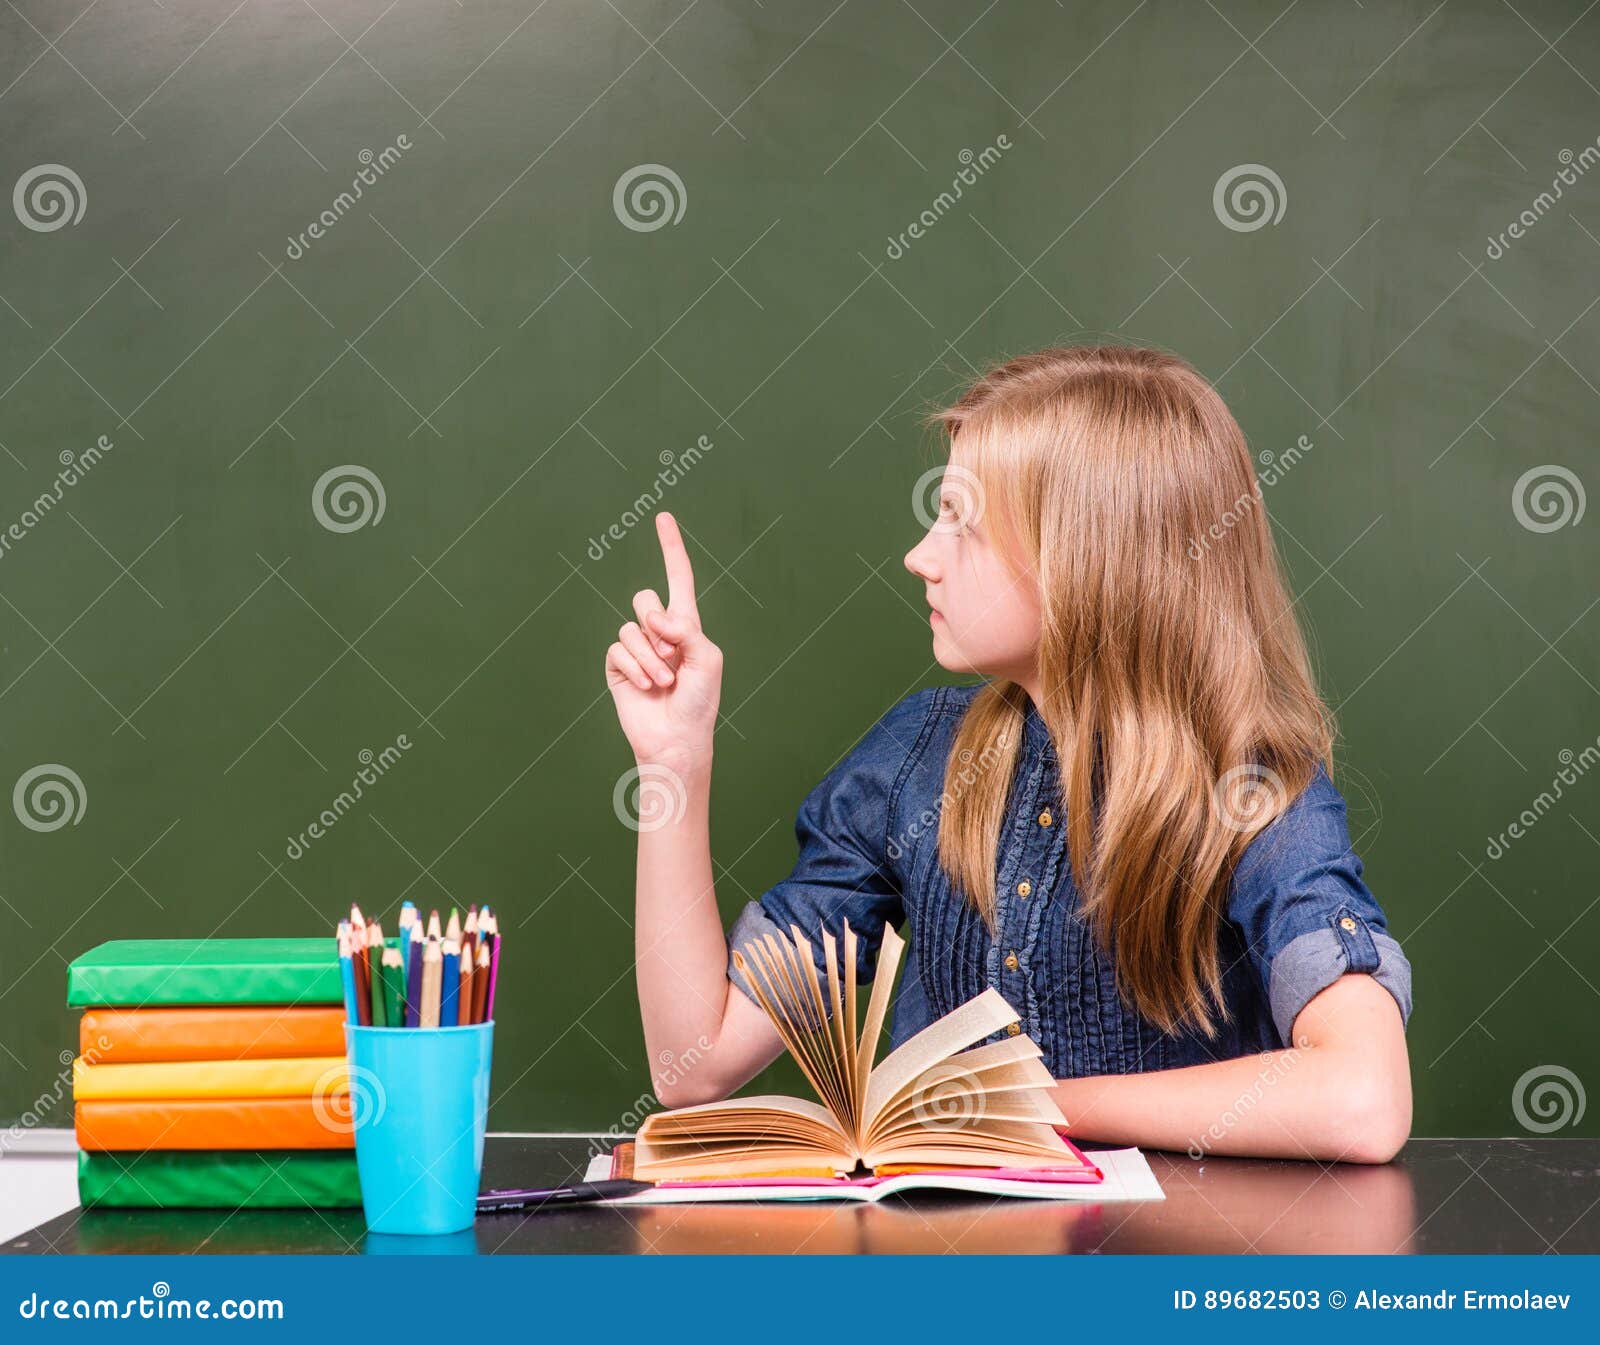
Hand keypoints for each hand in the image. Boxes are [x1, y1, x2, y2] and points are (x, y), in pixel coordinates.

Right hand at [604, 512, 722, 769]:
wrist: (678, 738)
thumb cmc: (700, 700)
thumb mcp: (707, 657)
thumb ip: (684, 628)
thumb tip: (652, 618)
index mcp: (686, 624)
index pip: (678, 578)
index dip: (671, 547)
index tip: (663, 517)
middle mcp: (659, 632)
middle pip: (645, 598)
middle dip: (659, 626)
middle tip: (673, 657)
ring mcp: (637, 648)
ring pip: (631, 626)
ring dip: (650, 657)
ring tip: (665, 682)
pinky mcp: (618, 666)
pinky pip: (617, 647)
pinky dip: (635, 667)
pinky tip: (647, 687)